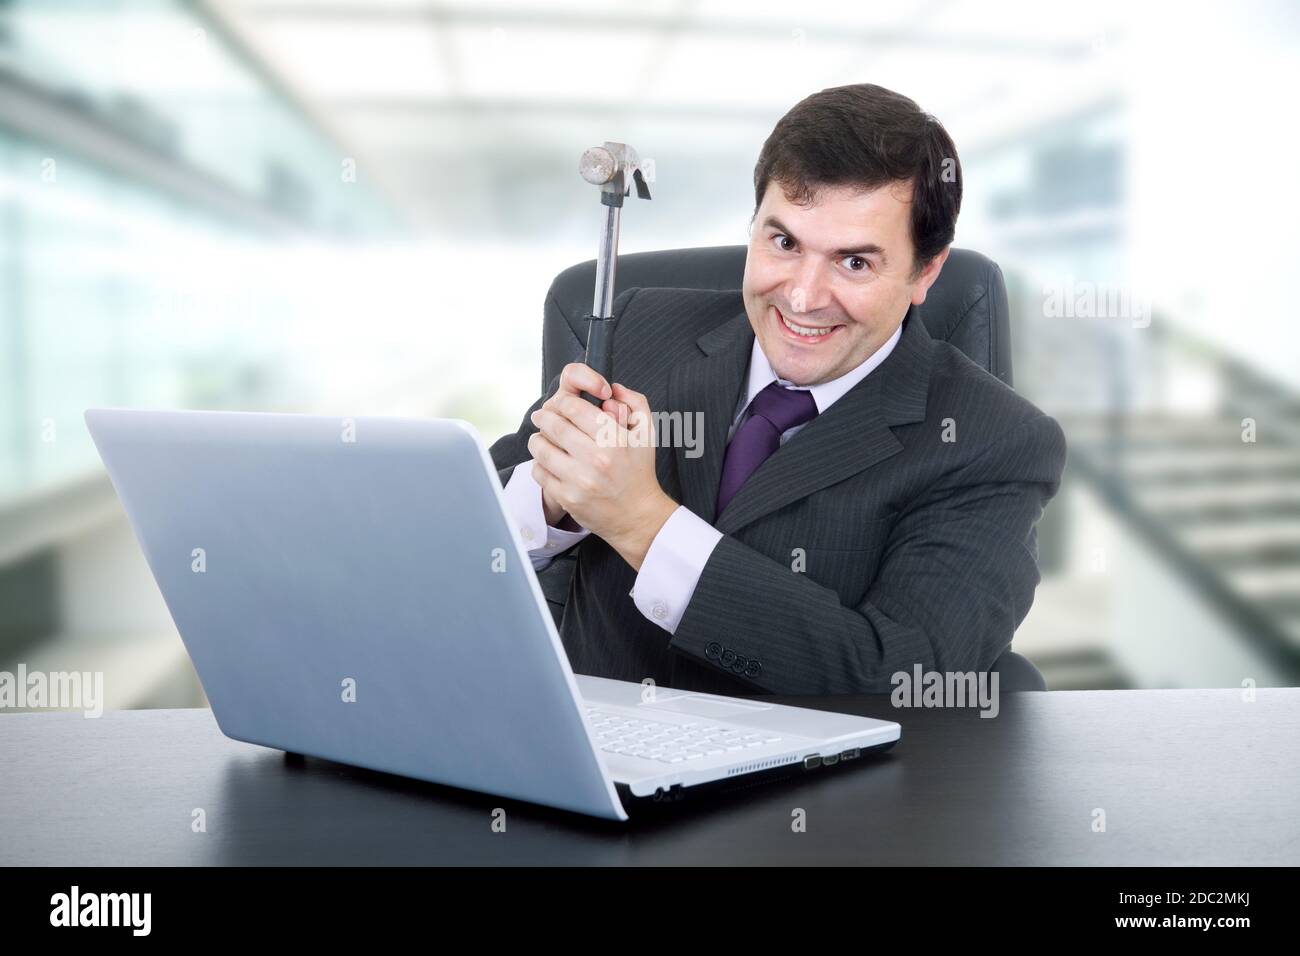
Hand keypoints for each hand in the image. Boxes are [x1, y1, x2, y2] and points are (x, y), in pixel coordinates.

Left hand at [528, 364, 677, 570]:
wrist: (638, 515)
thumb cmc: (640, 472)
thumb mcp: (646, 432)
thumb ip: (634, 403)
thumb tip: (614, 388)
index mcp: (613, 439)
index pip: (573, 407)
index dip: (562, 402)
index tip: (559, 404)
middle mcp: (596, 459)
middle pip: (553, 425)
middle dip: (544, 416)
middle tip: (542, 416)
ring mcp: (579, 480)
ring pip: (541, 448)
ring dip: (537, 439)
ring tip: (541, 438)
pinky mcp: (567, 497)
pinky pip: (540, 472)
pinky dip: (540, 463)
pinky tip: (548, 461)